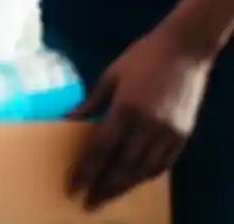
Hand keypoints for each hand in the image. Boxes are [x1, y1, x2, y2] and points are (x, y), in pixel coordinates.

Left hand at [68, 27, 210, 210]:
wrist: (184, 49)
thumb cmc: (141, 57)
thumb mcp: (109, 77)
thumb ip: (90, 103)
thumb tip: (67, 121)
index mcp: (126, 108)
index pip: (101, 149)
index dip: (86, 171)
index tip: (73, 186)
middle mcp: (149, 124)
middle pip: (122, 166)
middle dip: (103, 187)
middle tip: (87, 203)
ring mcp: (169, 132)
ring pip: (143, 170)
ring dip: (123, 187)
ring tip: (106, 197)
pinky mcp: (183, 134)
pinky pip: (162, 164)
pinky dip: (145, 176)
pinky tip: (131, 181)